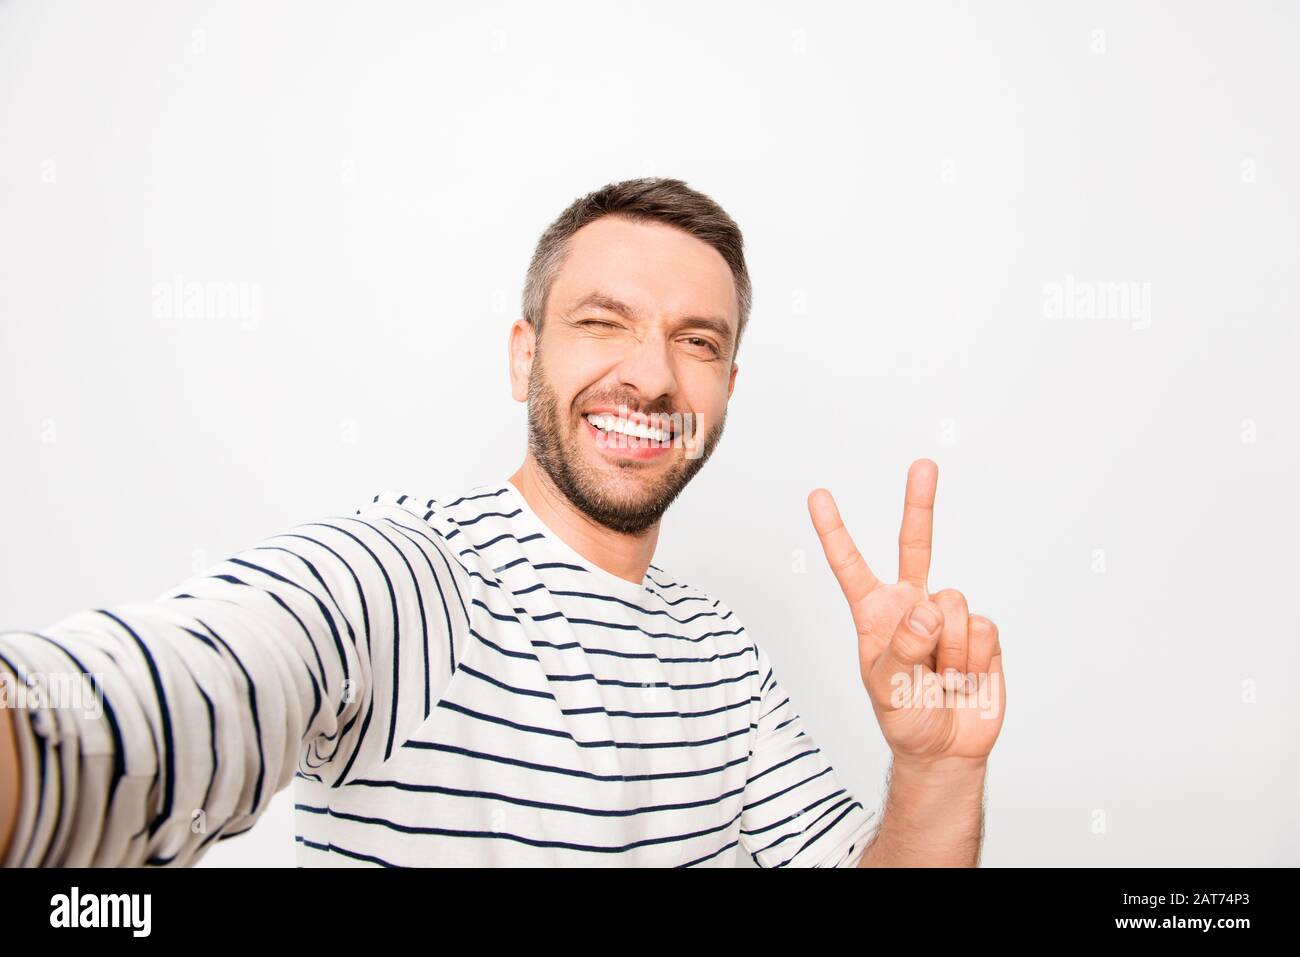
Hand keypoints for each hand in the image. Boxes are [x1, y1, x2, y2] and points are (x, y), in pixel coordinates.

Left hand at [808, 459, 1005, 768]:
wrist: (947, 746)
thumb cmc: (905, 716)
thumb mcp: (885, 689)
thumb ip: (899, 649)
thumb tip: (926, 610)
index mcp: (875, 613)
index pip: (851, 566)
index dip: (834, 532)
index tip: (818, 496)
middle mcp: (912, 604)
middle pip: (917, 544)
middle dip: (920, 504)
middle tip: (923, 465)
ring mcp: (948, 614)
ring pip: (951, 603)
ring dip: (948, 649)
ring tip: (941, 676)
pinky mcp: (982, 630)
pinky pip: (982, 627)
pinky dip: (973, 657)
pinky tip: (965, 676)